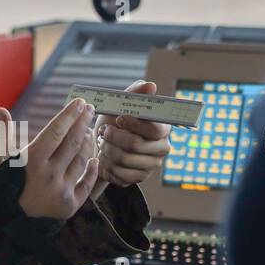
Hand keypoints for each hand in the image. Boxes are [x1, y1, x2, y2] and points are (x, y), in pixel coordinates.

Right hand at [6, 97, 99, 218]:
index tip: (80, 102)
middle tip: (90, 110)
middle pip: (73, 143)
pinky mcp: (67, 207)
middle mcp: (50, 175)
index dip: (70, 114)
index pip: (57, 130)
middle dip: (83, 123)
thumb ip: (0, 135)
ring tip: (89, 132)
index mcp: (31, 161)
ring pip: (82, 161)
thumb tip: (2, 110)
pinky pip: (86, 186)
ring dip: (88, 143)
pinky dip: (92, 172)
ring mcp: (61, 192)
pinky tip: (94, 161)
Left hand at [89, 80, 171, 201]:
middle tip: (103, 131)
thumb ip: (135, 93)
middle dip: (113, 137)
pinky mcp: (139, 179)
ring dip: (106, 149)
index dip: (134, 124)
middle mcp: (162, 148)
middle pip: (135, 145)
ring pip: (124, 159)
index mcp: (162, 128)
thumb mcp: (120, 104)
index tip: (118, 118)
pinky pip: (119, 174)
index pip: (154, 128)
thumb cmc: (114, 122)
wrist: (102, 145)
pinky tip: (103, 157)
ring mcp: (152, 165)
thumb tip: (151, 86)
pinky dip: (105, 165)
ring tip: (102, 143)